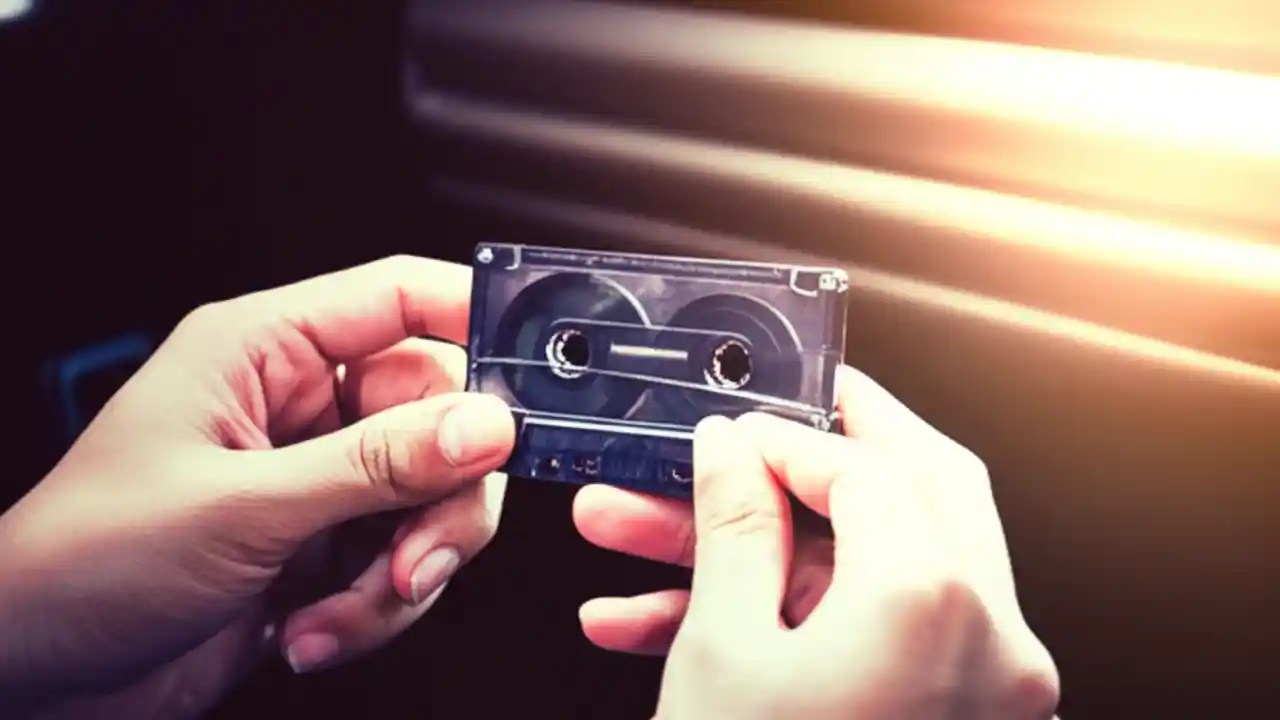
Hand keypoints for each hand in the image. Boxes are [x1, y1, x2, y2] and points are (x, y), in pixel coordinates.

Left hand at [0, 256, 514, 717]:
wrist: (31, 676)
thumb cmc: (82, 561)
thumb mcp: (241, 507)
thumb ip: (375, 464)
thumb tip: (483, 425)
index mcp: (266, 352)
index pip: (400, 299)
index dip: (475, 319)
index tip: (534, 374)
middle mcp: (304, 407)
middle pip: (442, 417)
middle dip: (441, 499)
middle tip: (418, 554)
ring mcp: (321, 480)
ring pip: (434, 500)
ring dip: (405, 569)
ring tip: (342, 610)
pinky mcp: (327, 548)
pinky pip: (406, 562)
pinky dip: (378, 609)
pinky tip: (311, 632)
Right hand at [573, 366, 1059, 718]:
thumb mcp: (722, 651)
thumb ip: (734, 525)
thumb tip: (732, 449)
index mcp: (936, 606)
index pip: (867, 467)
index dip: (782, 439)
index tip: (726, 431)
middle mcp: (988, 643)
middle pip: (909, 493)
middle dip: (812, 458)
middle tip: (758, 425)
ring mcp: (982, 690)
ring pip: (872, 573)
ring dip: (760, 552)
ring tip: (641, 544)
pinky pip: (874, 639)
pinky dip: (785, 619)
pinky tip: (668, 624)